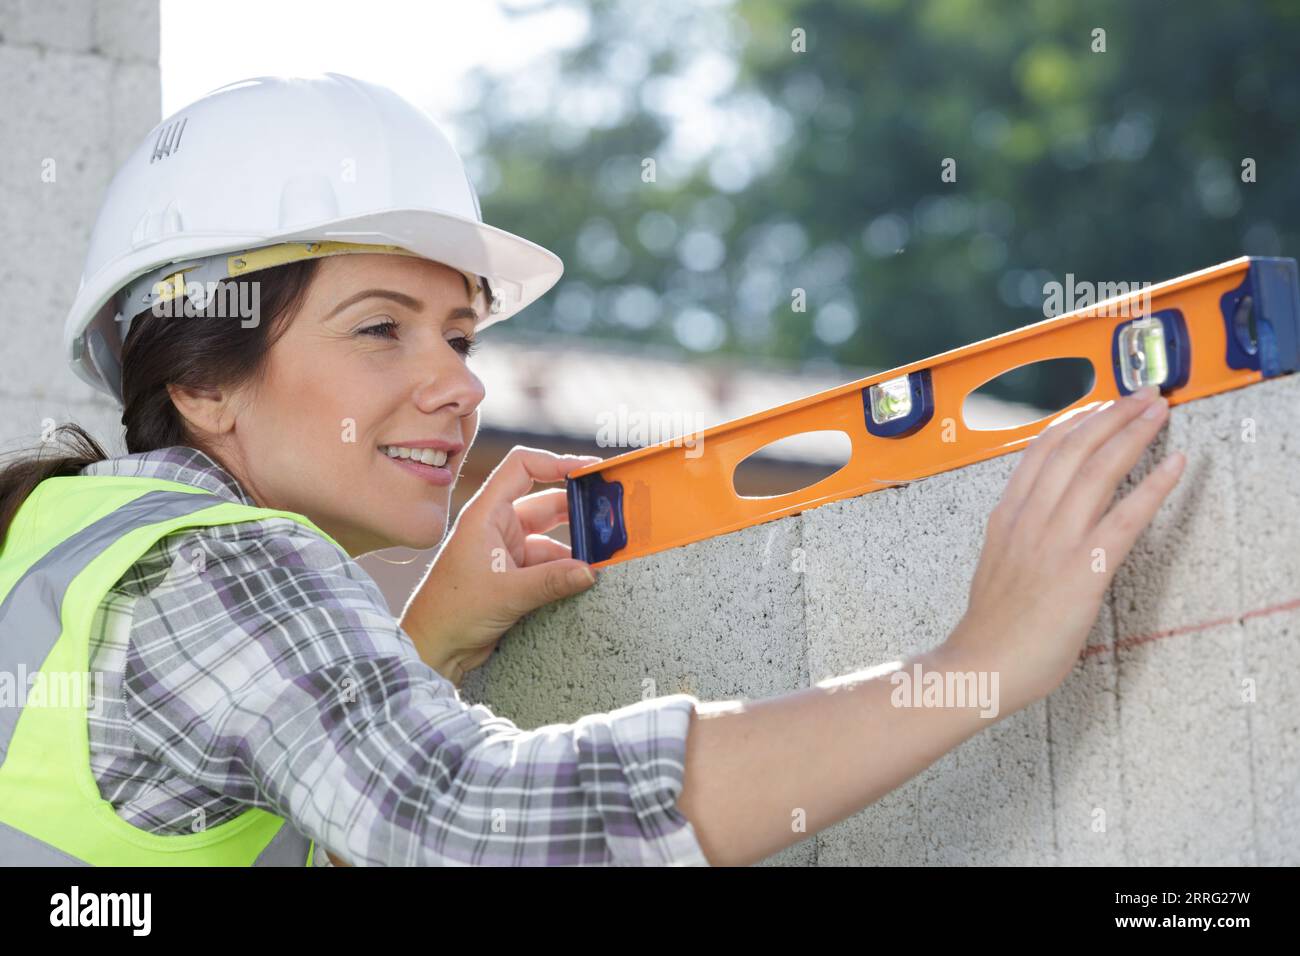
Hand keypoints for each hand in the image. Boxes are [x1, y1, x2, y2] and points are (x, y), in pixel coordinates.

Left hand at [399, 446, 602, 684]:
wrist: (433, 647)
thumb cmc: (453, 611)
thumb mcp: (507, 593)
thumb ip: (552, 581)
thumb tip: (591, 571)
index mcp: (486, 514)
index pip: (522, 467)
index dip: (556, 462)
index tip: (589, 471)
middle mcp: (496, 526)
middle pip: (545, 502)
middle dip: (576, 508)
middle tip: (609, 514)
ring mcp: (505, 550)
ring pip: (550, 537)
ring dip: (574, 545)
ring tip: (604, 553)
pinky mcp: (512, 574)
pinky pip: (547, 563)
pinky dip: (566, 568)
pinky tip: (585, 578)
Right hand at [943, 385, 1184, 710]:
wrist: (980, 666)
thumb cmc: (991, 628)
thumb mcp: (995, 564)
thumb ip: (1017, 535)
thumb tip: (1039, 521)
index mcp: (1006, 517)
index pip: (1041, 451)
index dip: (1075, 421)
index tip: (1099, 404)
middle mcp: (1029, 519)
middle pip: (1073, 449)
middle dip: (1111, 415)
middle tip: (1141, 395)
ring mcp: (1055, 542)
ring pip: (1098, 471)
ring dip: (1133, 435)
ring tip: (1157, 412)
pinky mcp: (1083, 570)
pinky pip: (1125, 518)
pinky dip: (1153, 487)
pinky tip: (1174, 465)